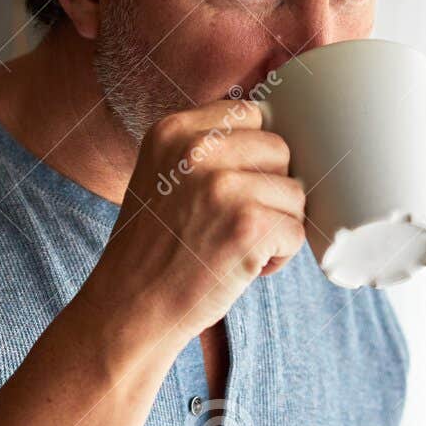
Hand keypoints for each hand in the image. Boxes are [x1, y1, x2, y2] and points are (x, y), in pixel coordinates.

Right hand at [79, 98, 305, 346]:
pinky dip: (279, 256)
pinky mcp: (248, 224)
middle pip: (280, 150)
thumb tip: (277, 142)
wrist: (129, 309)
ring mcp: (224, 186)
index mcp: (174, 130)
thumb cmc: (154, 250)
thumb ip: (208, 150)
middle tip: (234, 224)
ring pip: (294, 192)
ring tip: (236, 247)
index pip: (252, 115)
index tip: (233, 190)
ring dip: (276, 225)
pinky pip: (295, 231)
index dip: (254, 158)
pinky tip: (242, 267)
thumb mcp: (164, 176)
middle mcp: (197, 150)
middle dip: (269, 190)